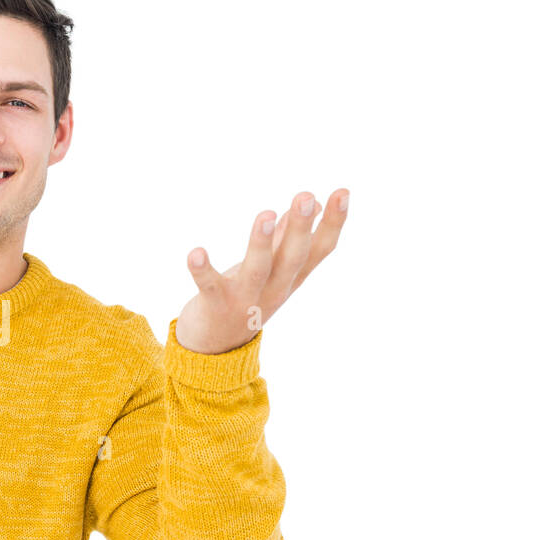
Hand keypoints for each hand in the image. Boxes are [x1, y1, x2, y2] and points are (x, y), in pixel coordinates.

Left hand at [174, 189, 347, 353]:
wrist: (215, 348)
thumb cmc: (246, 297)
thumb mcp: (273, 268)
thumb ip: (288, 236)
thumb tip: (315, 203)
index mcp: (291, 277)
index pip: (319, 250)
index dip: (333, 223)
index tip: (343, 191)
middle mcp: (274, 289)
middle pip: (293, 258)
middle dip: (300, 228)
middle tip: (306, 196)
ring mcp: (246, 299)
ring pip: (258, 270)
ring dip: (261, 243)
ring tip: (264, 214)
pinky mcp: (216, 305)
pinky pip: (210, 286)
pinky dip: (203, 270)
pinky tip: (196, 252)